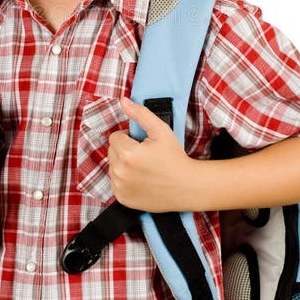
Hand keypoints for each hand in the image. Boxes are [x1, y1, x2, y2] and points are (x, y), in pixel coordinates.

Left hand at [108, 97, 195, 211]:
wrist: (187, 186)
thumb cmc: (175, 158)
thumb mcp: (161, 130)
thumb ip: (140, 114)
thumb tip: (124, 101)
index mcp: (127, 154)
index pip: (115, 137)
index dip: (129, 137)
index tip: (143, 143)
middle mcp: (120, 172)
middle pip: (112, 151)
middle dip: (125, 150)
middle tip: (144, 154)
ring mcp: (120, 187)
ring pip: (112, 166)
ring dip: (123, 164)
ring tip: (143, 167)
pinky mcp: (122, 198)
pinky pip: (115, 182)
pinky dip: (124, 179)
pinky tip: (141, 179)